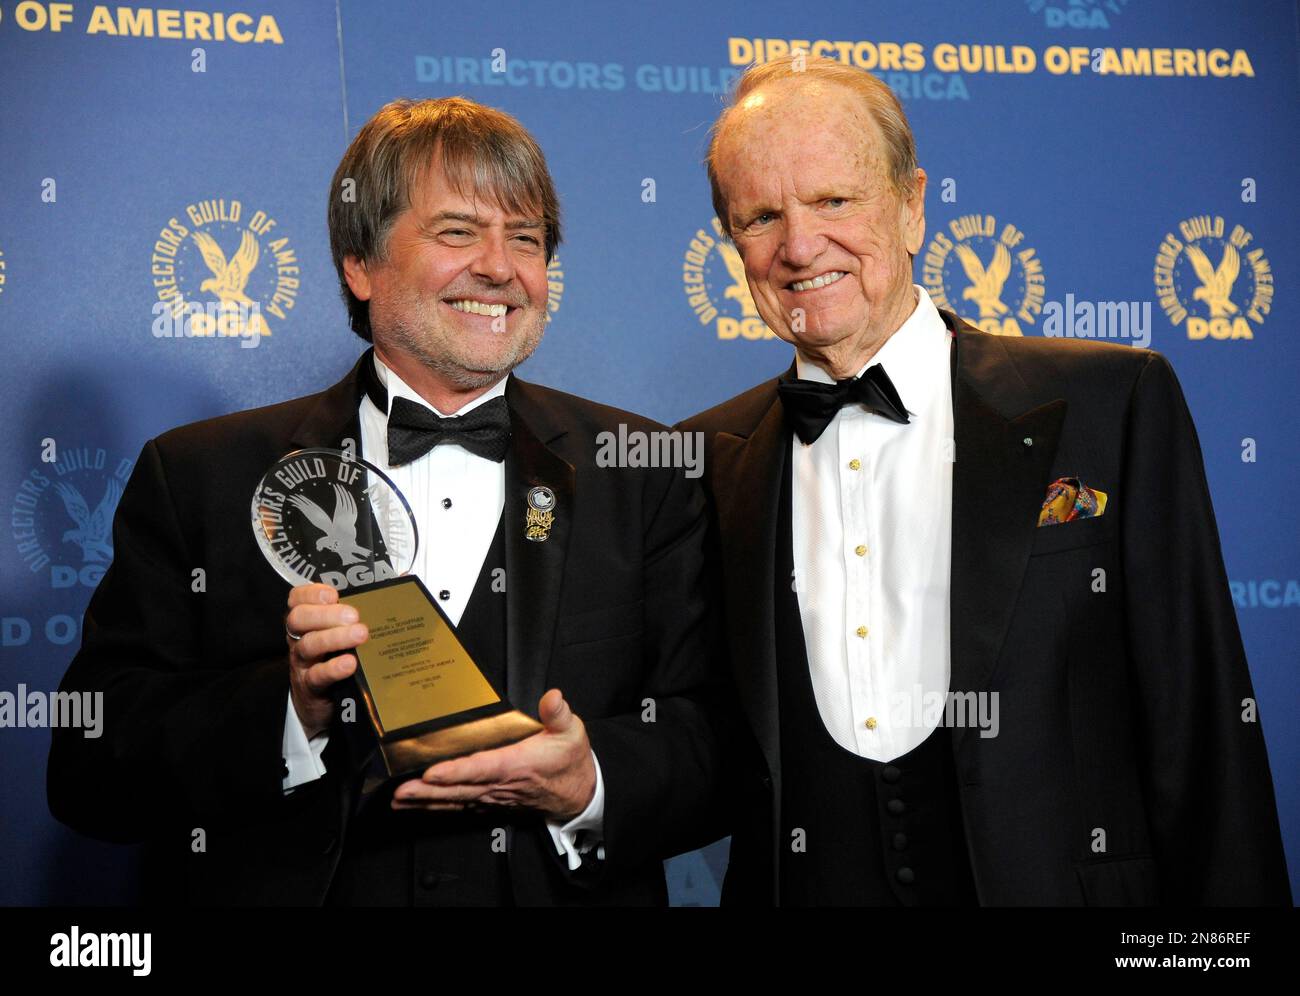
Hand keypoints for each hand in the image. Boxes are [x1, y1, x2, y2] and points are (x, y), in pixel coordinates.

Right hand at [285, 582, 367, 739]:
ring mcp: (304, 662)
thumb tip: (401, 577)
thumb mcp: (346, 630)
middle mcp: (301, 638)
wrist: (325, 703)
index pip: (298, 599)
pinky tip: (350, 663)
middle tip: (353, 615)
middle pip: (299, 619)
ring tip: (360, 635)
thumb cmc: (338, 657)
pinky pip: (318, 675)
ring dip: (335, 638)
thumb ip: (369, 604)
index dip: (311, 593)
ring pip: (309, 645)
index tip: (332, 593)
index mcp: (310, 621)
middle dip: (326, 614)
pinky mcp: (311, 686)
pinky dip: (334, 668)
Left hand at [391, 689, 595, 820]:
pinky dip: (437, 807)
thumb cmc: (570, 762)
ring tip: (398, 801)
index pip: (481, 768)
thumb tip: (553, 697)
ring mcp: (493, 797)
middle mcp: (500, 785)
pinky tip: (418, 806)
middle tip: (400, 791)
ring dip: (425, 802)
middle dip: (427, 791)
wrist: (578, 794)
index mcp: (516, 765)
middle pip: (458, 789)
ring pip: (455, 800)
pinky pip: (460, 806)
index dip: (455, 771)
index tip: (432, 772)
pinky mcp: (490, 802)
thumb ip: (558, 714)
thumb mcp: (572, 732)